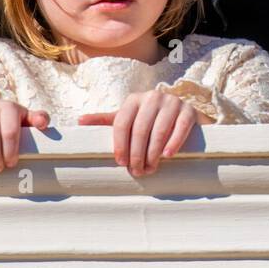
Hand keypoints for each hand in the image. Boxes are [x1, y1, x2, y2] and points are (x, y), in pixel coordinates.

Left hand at [79, 90, 209, 176]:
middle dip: (137, 153)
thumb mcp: (129, 119)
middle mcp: (153, 96)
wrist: (182, 115)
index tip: (121, 162)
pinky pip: (180, 127)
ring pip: (159, 129)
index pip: (122, 122)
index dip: (120, 144)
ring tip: (151, 168)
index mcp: (134, 99)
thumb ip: (106, 120)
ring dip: (153, 152)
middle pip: (140, 128)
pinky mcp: (188, 110)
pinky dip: (173, 143)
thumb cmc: (149, 121)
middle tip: (137, 171)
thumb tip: (80, 121)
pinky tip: (167, 156)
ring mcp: (172, 101)